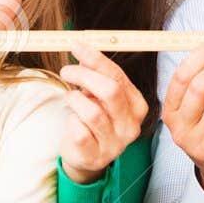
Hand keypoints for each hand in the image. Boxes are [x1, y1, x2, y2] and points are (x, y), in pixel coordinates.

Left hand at [58, 44, 149, 184]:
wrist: (86, 155)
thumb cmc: (94, 120)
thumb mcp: (99, 96)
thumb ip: (96, 75)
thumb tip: (83, 52)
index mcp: (137, 106)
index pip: (118, 76)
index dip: (96, 59)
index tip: (76, 46)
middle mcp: (130, 126)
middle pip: (110, 91)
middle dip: (84, 75)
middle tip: (66, 70)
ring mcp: (115, 144)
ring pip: (92, 112)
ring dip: (75, 99)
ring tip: (71, 97)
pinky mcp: (95, 156)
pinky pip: (79, 131)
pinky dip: (71, 120)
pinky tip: (73, 120)